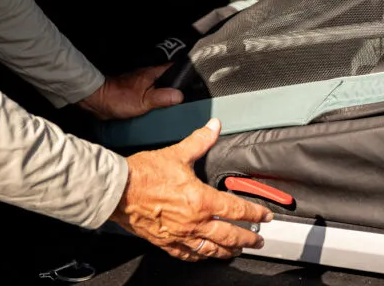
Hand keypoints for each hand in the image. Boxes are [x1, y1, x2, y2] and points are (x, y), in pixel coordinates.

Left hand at [78, 64, 183, 119]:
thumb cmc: (117, 97)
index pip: (174, 68)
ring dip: (167, 97)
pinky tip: (160, 112)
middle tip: (190, 99)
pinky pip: (152, 97)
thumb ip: (162, 97)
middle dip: (178, 88)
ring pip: (160, 89)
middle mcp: (149, 77)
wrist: (97, 101)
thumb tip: (180, 96)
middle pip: (169, 80)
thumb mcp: (143, 100)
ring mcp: (142, 85)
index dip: (186, 73)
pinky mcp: (136, 94)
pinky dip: (157, 103)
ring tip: (178, 108)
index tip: (197, 81)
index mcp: (153, 73)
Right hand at [109, 118, 272, 260]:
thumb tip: (214, 127)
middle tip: (258, 240)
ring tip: (237, 251)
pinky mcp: (165, 242)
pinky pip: (188, 254)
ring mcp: (180, 235)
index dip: (255, 213)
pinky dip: (200, 256)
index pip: (237, 209)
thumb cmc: (144, 174)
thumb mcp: (177, 153)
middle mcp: (194, 222)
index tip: (265, 215)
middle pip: (229, 236)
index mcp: (201, 200)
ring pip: (211, 249)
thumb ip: (200, 140)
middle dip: (248, 239)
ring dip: (228, 251)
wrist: (118, 191)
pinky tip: (204, 255)